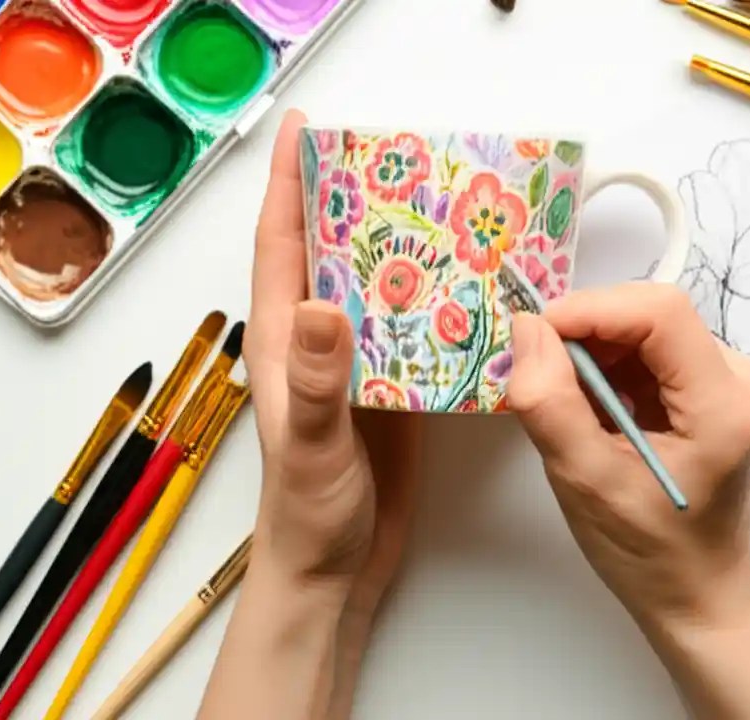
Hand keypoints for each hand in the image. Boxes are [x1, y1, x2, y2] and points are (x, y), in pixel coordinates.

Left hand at [200, 110, 420, 719]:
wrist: (333, 571)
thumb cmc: (305, 514)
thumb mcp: (309, 445)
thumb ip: (314, 381)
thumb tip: (326, 304)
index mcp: (285, 341)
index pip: (282, 245)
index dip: (289, 185)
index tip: (306, 130)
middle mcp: (318, 341)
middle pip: (334, 251)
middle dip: (355, 198)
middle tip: (396, 155)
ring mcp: (356, 364)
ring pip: (377, 287)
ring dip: (402, 246)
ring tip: (442, 204)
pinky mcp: (392, 390)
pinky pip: (411, 331)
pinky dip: (433, 303)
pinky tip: (467, 287)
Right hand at [509, 285, 749, 718]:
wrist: (696, 596)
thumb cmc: (647, 553)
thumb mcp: (586, 483)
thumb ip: (551, 403)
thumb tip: (527, 329)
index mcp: (726, 404)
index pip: (660, 313)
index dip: (591, 310)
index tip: (535, 337)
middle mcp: (742, 380)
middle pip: (653, 315)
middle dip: (588, 332)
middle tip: (539, 373)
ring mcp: (733, 382)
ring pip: (647, 330)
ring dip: (596, 353)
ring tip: (567, 403)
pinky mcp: (715, 389)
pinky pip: (651, 352)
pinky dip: (611, 369)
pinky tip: (594, 410)